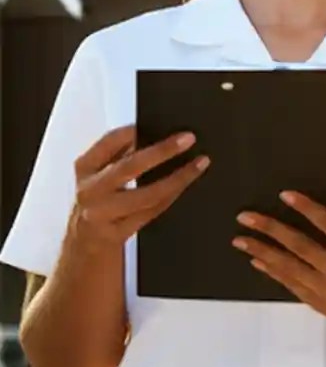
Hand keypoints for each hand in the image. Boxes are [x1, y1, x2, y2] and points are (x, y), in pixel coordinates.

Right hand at [69, 125, 209, 255]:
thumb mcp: (100, 172)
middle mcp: (90, 190)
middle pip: (129, 167)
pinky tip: (188, 182)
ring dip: (178, 177)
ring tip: (200, 163)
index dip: (135, 132)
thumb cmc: (99, 199)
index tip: (162, 122)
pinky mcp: (118, 233)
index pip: (109, 142)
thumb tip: (155, 132)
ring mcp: (102, 214)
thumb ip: (121, 152)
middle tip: (188, 139)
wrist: (84, 243)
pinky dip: (173, 194)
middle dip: (162, 151)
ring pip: (147, 194)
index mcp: (85, 167)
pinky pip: (152, 211)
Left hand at [232, 192, 325, 345]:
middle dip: (270, 229)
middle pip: (298, 244)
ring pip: (287, 266)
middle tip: (246, 217)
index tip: (285, 195)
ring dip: (262, 251)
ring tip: (241, 240)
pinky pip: (290, 285)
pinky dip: (273, 272)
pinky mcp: (318, 302)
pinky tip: (258, 262)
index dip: (305, 207)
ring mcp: (325, 288)